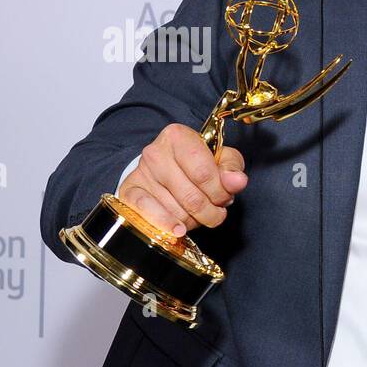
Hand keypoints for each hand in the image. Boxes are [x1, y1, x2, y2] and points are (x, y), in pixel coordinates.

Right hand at [117, 123, 247, 236]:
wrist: (163, 168)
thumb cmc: (195, 163)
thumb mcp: (220, 159)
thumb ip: (232, 168)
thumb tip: (237, 181)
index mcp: (178, 137)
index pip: (204, 174)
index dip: (220, 193)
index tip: (225, 198)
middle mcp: (156, 152)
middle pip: (192, 197)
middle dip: (210, 211)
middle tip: (215, 211)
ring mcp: (141, 173)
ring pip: (176, 211)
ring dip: (194, 220)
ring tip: (198, 213)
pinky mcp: (129, 192)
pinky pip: (149, 214)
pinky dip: (167, 225)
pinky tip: (178, 230)